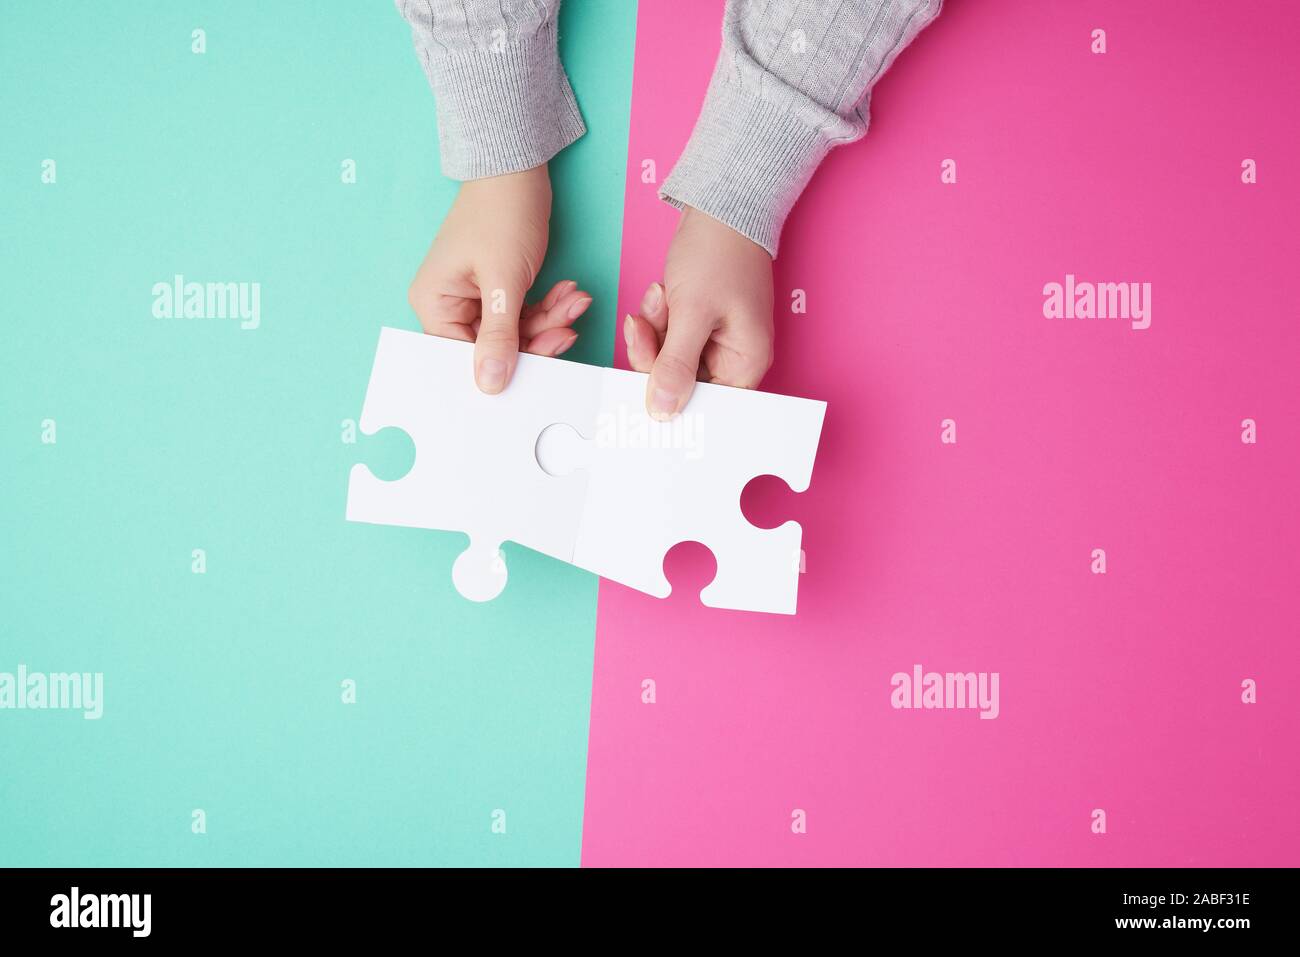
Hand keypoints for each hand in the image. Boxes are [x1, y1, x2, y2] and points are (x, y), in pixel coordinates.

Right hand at [406, 165, 591, 393]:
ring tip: (574, 301)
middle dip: (536, 337)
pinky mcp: (499, 288)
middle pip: (492, 346)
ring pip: (515, 331)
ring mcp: (475, 296)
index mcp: (434, 302)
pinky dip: (549, 306)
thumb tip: (489, 384)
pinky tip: (569, 294)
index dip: (496, 367)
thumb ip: (498, 336)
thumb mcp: (503, 280)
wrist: (517, 168)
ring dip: (549, 320)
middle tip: (568, 329)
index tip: (534, 373)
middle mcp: (449, 303)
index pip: (460, 356)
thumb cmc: (500, 213)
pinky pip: (524, 312)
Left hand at [624, 205, 773, 418]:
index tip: (642, 394)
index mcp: (744, 364)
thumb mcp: (693, 313)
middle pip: (682, 384)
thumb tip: (663, 411)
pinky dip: (658, 319)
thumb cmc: (719, 255)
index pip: (707, 406)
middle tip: (643, 328)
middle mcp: (733, 358)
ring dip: (655, 332)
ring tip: (660, 298)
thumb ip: (676, 365)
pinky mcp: (698, 324)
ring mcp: (715, 341)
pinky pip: (668, 338)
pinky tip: (661, 294)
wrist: (719, 208)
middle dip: (656, 355)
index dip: (674, 402)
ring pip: (669, 360)